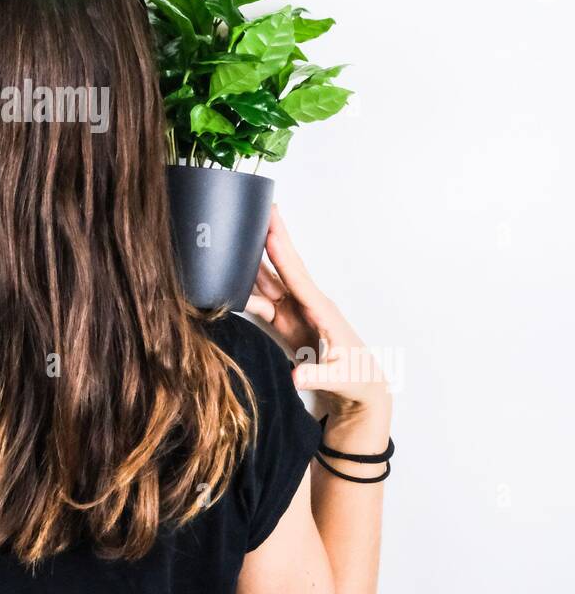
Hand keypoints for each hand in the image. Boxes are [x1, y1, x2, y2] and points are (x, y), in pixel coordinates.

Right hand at [246, 207, 390, 434]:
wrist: (361, 386)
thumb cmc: (355, 378)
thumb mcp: (339, 379)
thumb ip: (316, 376)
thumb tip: (297, 376)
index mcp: (320, 309)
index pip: (297, 274)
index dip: (282, 251)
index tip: (271, 227)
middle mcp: (306, 303)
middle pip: (283, 265)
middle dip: (272, 236)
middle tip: (261, 207)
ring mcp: (295, 311)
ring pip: (270, 279)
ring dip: (255, 257)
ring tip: (240, 231)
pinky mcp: (286, 321)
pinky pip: (262, 299)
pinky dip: (247, 287)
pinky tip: (233, 272)